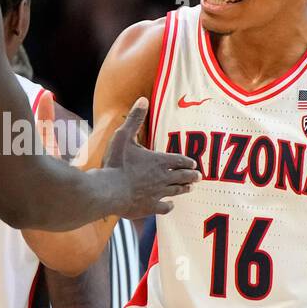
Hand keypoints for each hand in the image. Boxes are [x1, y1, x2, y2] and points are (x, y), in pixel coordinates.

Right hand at [101, 97, 199, 218]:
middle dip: (191, 175)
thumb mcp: (123, 136)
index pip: (180, 160)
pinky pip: (164, 208)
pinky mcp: (149, 207)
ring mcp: (157, 194)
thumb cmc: (116, 164)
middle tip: (198, 176)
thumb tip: (143, 99)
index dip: (187, 162)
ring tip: (189, 188)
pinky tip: (170, 205)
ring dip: (184, 188)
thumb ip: (135, 119)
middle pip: (183, 176)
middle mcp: (162, 178)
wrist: (108, 191)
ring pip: (176, 191)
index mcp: (159, 161)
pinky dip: (169, 206)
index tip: (193, 163)